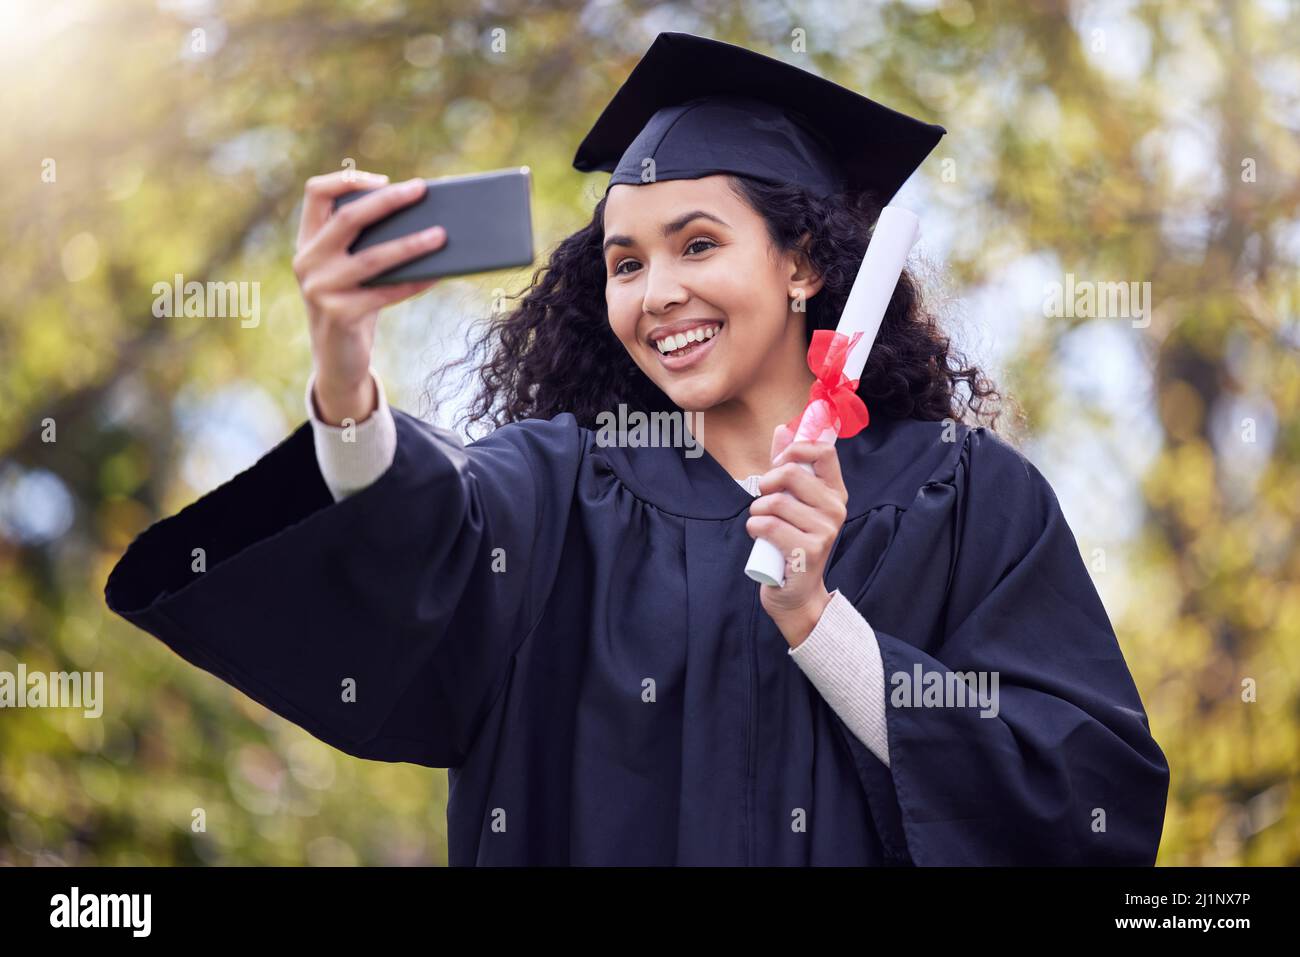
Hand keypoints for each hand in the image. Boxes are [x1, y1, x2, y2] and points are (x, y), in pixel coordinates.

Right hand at [292, 170, 447, 423]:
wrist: (337, 359)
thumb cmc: (353, 303)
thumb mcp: (350, 270)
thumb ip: (367, 243)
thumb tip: (423, 216)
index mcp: (308, 241)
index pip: (315, 193)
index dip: (348, 180)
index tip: (383, 180)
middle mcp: (307, 261)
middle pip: (347, 218)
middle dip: (388, 200)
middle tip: (421, 190)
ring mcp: (319, 290)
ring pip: (372, 258)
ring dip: (411, 244)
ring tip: (441, 235)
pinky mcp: (339, 316)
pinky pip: (385, 293)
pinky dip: (414, 282)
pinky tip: (438, 273)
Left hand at [745, 424, 847, 646]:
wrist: (796, 592)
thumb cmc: (791, 541)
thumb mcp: (792, 501)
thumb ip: (788, 465)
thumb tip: (782, 429)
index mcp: (835, 492)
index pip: (824, 451)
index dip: (795, 449)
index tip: (778, 462)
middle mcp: (836, 509)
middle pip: (790, 473)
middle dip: (765, 485)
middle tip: (763, 501)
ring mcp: (825, 531)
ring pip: (774, 501)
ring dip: (756, 511)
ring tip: (761, 524)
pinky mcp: (809, 552)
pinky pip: (768, 525)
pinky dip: (754, 528)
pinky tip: (759, 536)